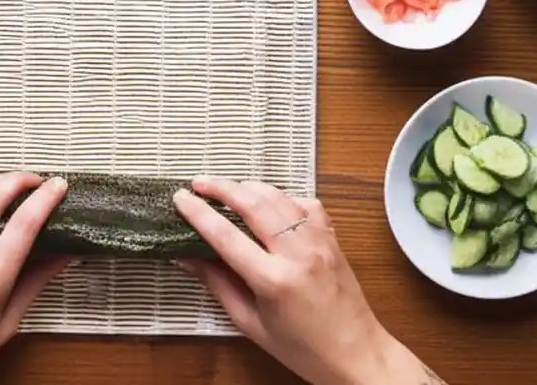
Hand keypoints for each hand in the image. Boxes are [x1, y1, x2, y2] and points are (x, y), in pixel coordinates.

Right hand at [173, 179, 432, 384]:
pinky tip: (269, 204)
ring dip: (249, 187)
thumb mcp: (250, 323)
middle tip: (198, 183)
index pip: (226, 236)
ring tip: (227, 188)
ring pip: (279, 197)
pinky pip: (304, 203)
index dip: (198, 213)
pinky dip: (282, 197)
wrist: (356, 353)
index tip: (179, 198)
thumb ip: (218, 284)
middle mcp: (298, 254)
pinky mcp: (331, 237)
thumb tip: (185, 258)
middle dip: (221, 188)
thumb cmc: (301, 348)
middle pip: (254, 204)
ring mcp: (318, 241)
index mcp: (273, 281)